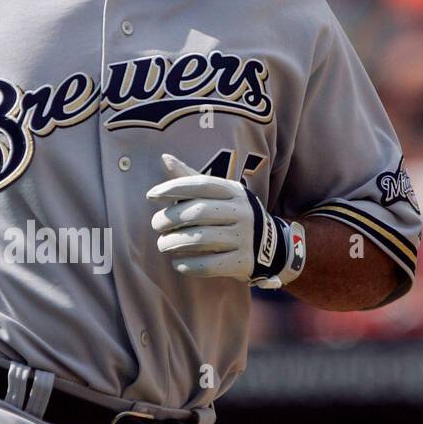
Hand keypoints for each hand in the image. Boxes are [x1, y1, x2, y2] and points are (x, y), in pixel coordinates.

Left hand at [146, 153, 305, 287]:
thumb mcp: (219, 194)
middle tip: (156, 225)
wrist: (272, 245)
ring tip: (163, 245)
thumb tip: (165, 158)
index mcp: (233, 191)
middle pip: (198, 212)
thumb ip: (191, 178)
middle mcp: (241, 212)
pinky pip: (210, 265)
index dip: (173, 188)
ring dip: (174, 242)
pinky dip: (189, 265)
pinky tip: (178, 263)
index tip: (150, 196)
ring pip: (201, 239)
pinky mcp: (242, 261)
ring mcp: (244, 237)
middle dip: (170, 219)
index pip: (200, 185)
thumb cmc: (232, 214)